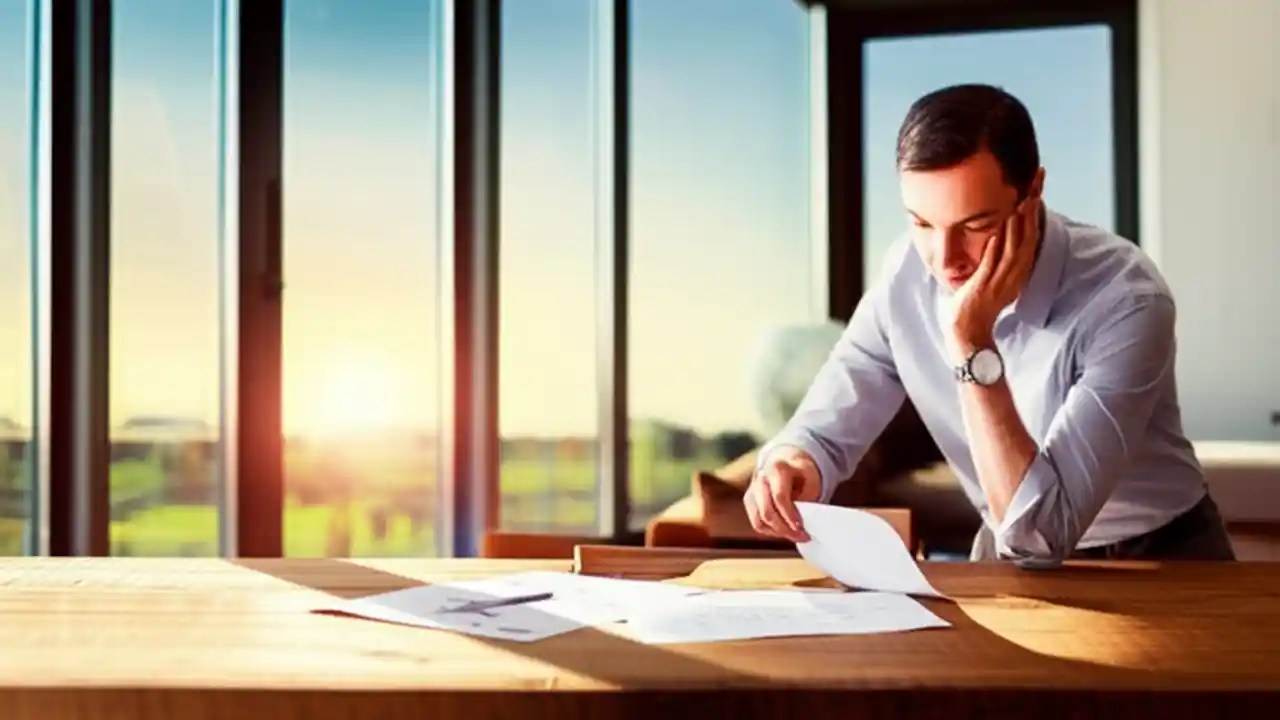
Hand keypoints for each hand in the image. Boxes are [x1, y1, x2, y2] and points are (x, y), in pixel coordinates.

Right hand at [744, 447, 820, 542]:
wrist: (788, 464)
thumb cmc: (802, 474)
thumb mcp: (811, 480)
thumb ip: (807, 498)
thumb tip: (804, 521)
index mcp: (777, 469)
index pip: (779, 497)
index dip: (790, 515)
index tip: (802, 527)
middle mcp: (761, 479)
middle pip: (767, 511)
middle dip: (785, 528)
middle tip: (802, 536)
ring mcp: (752, 490)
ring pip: (759, 520)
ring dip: (778, 532)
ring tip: (794, 535)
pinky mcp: (749, 501)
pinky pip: (757, 523)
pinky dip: (770, 531)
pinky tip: (784, 531)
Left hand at [950, 197, 1041, 353]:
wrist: (966, 332)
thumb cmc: (973, 304)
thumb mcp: (988, 275)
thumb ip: (993, 257)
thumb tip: (993, 236)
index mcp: (1016, 270)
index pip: (1029, 234)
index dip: (1033, 209)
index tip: (1036, 186)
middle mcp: (1014, 274)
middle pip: (1028, 235)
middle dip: (1032, 207)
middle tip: (1036, 181)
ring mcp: (1000, 281)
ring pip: (1015, 248)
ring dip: (1019, 224)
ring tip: (1023, 199)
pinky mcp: (984, 287)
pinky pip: (993, 264)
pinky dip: (996, 247)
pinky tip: (998, 230)